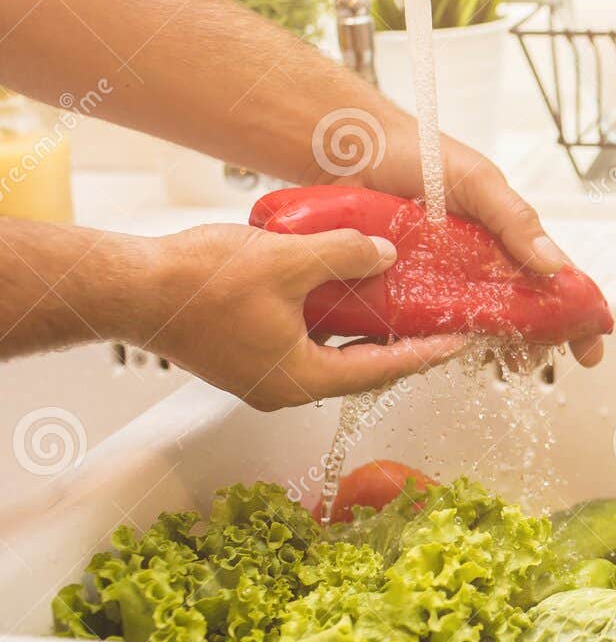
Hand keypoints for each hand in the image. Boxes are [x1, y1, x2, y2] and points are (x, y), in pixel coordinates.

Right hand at [134, 224, 464, 410]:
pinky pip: (304, 341)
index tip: (459, 343)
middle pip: (361, 367)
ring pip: (331, 353)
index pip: (382, 369)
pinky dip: (330, 321)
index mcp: (300, 378)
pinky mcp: (245, 354)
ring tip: (403, 304)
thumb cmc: (198, 282)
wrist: (131, 287)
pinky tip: (346, 291)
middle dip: (401, 344)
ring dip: (364, 330)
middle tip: (439, 324)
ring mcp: (262, 373)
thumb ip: (346, 255)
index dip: (425, 354)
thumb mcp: (289, 259)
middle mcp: (284, 387)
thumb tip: (386, 254)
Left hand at [359, 132, 604, 366]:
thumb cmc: (417, 152)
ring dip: (489, 345)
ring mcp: (437, 278)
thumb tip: (553, 264)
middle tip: (540, 363)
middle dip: (534, 340)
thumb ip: (515, 219)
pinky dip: (434, 340)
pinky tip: (444, 352)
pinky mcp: (400, 289)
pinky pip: (421, 322)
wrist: (351, 149)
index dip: (571, 312)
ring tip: (504, 363)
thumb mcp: (479, 181)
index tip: (591, 346)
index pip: (547, 277)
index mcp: (501, 235)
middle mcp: (472, 261)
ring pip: (471, 322)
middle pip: (514, 309)